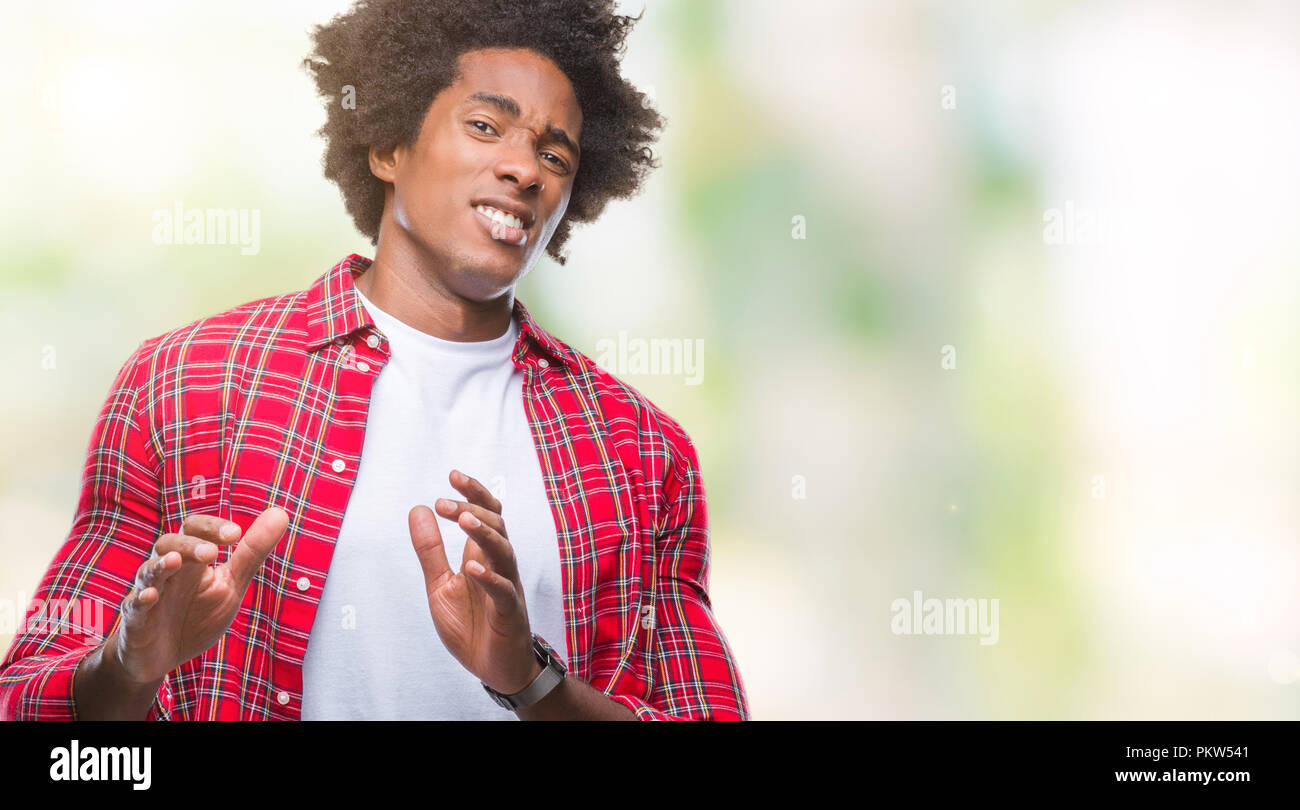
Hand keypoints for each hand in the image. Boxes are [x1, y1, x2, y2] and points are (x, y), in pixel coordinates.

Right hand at [110, 507, 289, 685]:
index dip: (212, 527)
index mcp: (191, 560)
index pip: (195, 530)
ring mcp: (149, 594)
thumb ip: (252, 552)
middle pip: (169, 544)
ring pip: (148, 571)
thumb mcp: (230, 585)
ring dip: (160, 565)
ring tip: (175, 561)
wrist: (163, 658)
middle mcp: (168, 571)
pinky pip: (133, 606)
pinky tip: (149, 597)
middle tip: (213, 553)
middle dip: (190, 546)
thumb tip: (281, 513)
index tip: (236, 534)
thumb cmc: (196, 615)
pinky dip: (140, 600)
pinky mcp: (135, 621)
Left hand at [408, 469, 539, 694]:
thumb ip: (430, 550)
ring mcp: (508, 589)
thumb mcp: (440, 586)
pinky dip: (489, 578)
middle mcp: (500, 566)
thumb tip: (418, 508)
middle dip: (473, 509)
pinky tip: (471, 569)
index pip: (487, 514)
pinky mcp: (509, 615)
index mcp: (483, 556)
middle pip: (497, 525)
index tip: (452, 475)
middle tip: (445, 502)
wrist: (496, 669)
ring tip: (465, 521)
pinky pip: (503, 592)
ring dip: (486, 535)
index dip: (473, 493)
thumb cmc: (471, 625)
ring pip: (504, 552)